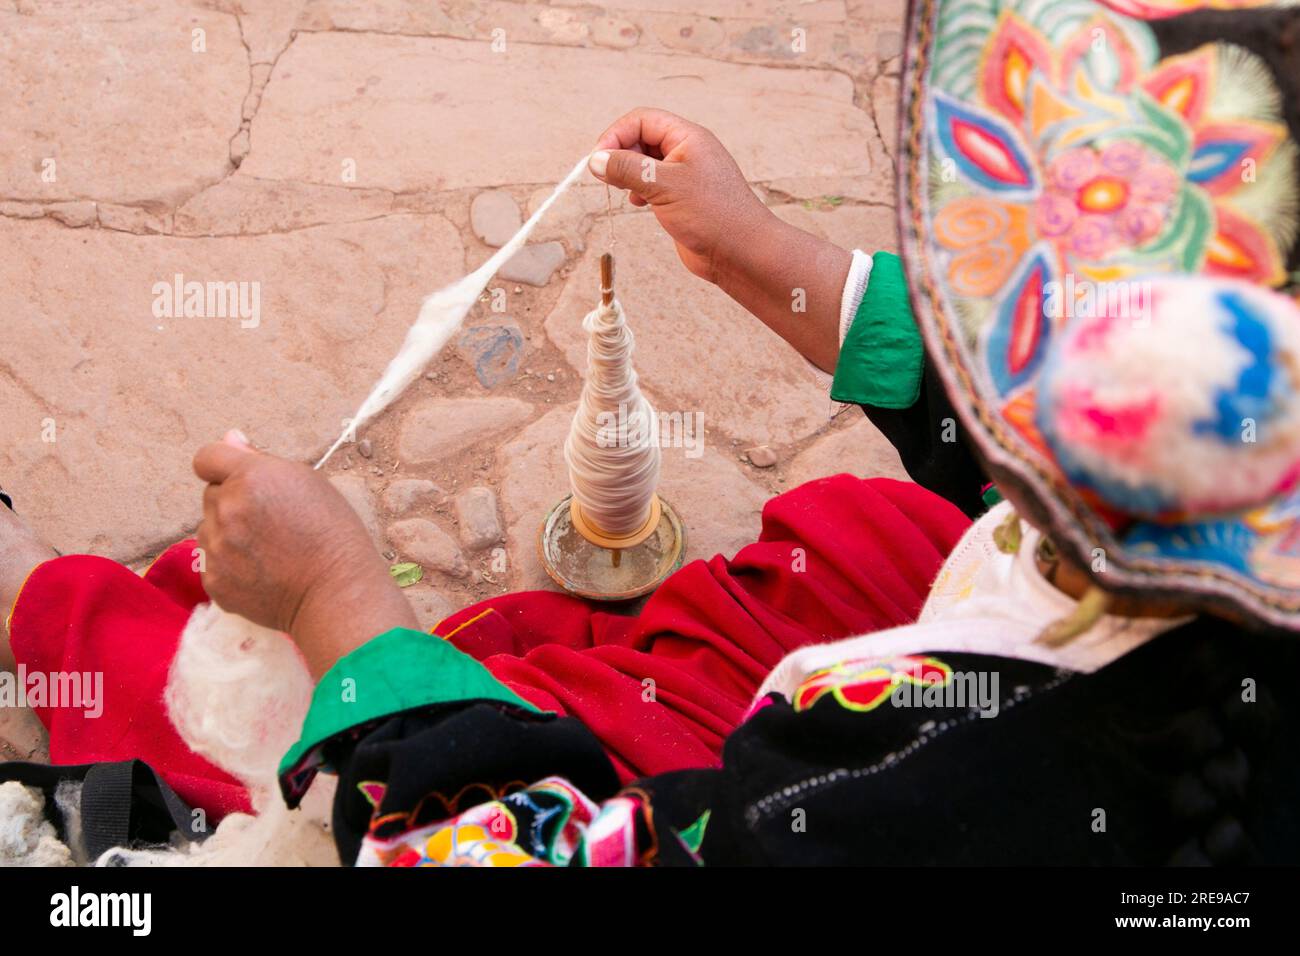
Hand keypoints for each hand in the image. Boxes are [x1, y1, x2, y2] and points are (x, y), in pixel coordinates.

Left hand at [193, 431, 417, 675]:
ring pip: (210, 529)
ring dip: (231, 533)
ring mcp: (216, 547)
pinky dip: (232, 565)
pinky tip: (263, 571)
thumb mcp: (309, 483)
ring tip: (270, 550)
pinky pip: (213, 562)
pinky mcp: (213, 579)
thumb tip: (230, 438)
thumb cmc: (333, 533)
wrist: (336, 592)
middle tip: (271, 521)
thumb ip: (261, 460)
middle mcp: (226, 509)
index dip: (223, 466)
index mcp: (251, 478)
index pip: (207, 458)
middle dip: (234, 502)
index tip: (241, 480)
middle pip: (212, 495)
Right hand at [589, 108, 775, 284]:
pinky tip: (638, 203)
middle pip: (642, 138)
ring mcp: (685, 175)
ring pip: (645, 163)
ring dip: (628, 173)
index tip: (598, 159)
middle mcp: (686, 151)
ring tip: (625, 191)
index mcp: (687, 137)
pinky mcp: (682, 198)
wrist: (741, 253)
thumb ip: (627, 169)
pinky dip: (639, 190)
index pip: (642, 120)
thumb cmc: (713, 215)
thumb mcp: (664, 186)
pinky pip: (653, 184)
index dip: (616, 135)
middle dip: (620, 154)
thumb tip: (596, 159)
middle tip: (607, 177)